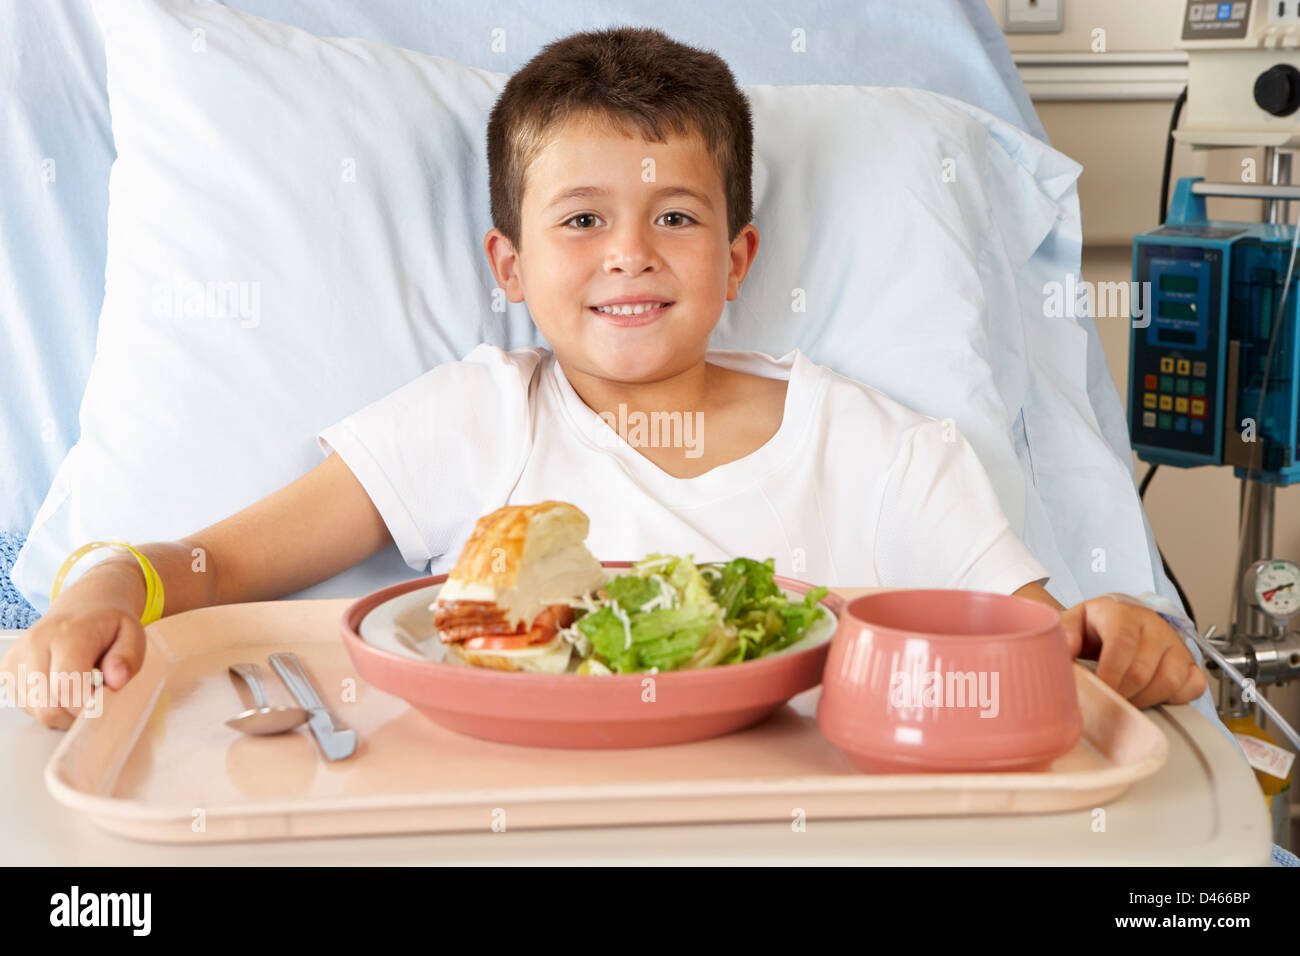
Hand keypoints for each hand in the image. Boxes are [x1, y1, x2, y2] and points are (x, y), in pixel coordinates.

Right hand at [0, 568, 147, 728]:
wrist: (83, 607)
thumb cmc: (108, 625)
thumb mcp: (132, 635)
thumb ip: (128, 658)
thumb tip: (115, 681)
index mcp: (69, 633)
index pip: (67, 686)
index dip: (87, 707)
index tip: (104, 703)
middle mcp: (36, 643)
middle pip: (47, 706)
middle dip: (75, 715)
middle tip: (94, 701)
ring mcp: (18, 656)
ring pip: (35, 710)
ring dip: (61, 711)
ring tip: (80, 689)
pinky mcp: (8, 668)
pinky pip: (25, 705)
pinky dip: (46, 706)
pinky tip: (61, 687)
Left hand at [1060, 593, 1206, 707]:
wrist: (1116, 621)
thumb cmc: (1095, 625)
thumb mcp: (1072, 621)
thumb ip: (1064, 633)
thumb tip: (1066, 649)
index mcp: (1123, 614)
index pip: (1122, 644)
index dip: (1110, 673)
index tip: (1100, 691)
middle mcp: (1154, 626)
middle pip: (1143, 670)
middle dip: (1122, 693)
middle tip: (1107, 701)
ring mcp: (1175, 644)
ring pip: (1169, 680)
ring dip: (1144, 699)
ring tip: (1126, 699)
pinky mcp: (1190, 661)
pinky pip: (1193, 685)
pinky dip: (1175, 698)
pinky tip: (1152, 695)